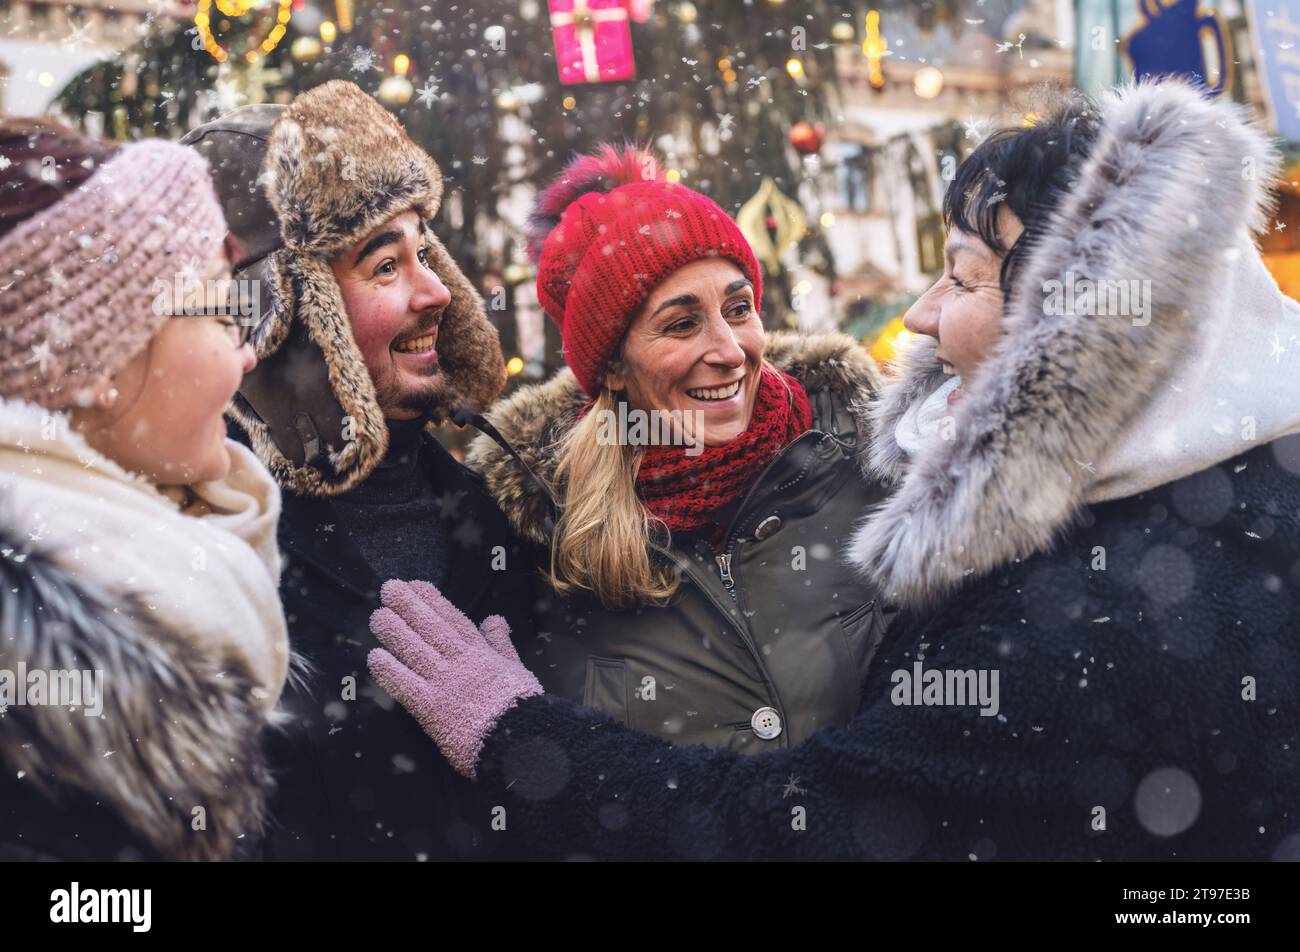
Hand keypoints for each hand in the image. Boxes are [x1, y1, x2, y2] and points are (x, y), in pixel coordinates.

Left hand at [367, 579, 541, 778]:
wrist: (522, 735)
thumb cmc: (522, 705)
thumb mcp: (517, 667)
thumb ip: (501, 643)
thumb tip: (495, 618)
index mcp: (480, 653)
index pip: (453, 620)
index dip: (433, 601)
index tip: (417, 585)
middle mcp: (459, 662)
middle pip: (431, 629)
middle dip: (409, 607)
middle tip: (389, 589)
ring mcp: (444, 682)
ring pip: (415, 651)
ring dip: (395, 632)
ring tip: (377, 616)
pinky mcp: (432, 707)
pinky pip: (406, 686)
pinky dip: (390, 671)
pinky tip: (374, 657)